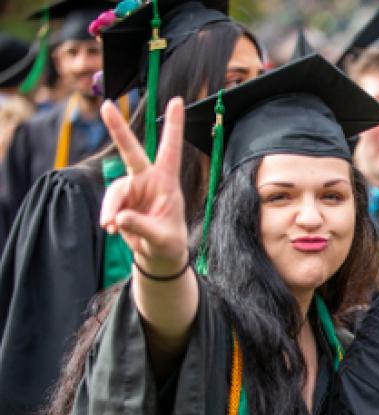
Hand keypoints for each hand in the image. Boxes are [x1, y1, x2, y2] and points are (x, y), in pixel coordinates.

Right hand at [100, 97, 187, 276]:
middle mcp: (149, 180)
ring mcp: (132, 188)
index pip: (171, 151)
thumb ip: (142, 226)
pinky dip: (108, 216)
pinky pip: (109, 204)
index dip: (173, 126)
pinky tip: (112, 229)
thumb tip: (119, 216)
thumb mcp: (161, 238)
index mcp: (167, 182)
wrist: (157, 254)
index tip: (177, 101)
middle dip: (118, 129)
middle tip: (106, 106)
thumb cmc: (168, 243)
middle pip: (131, 152)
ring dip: (111, 208)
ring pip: (115, 190)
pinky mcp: (120, 199)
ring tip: (112, 228)